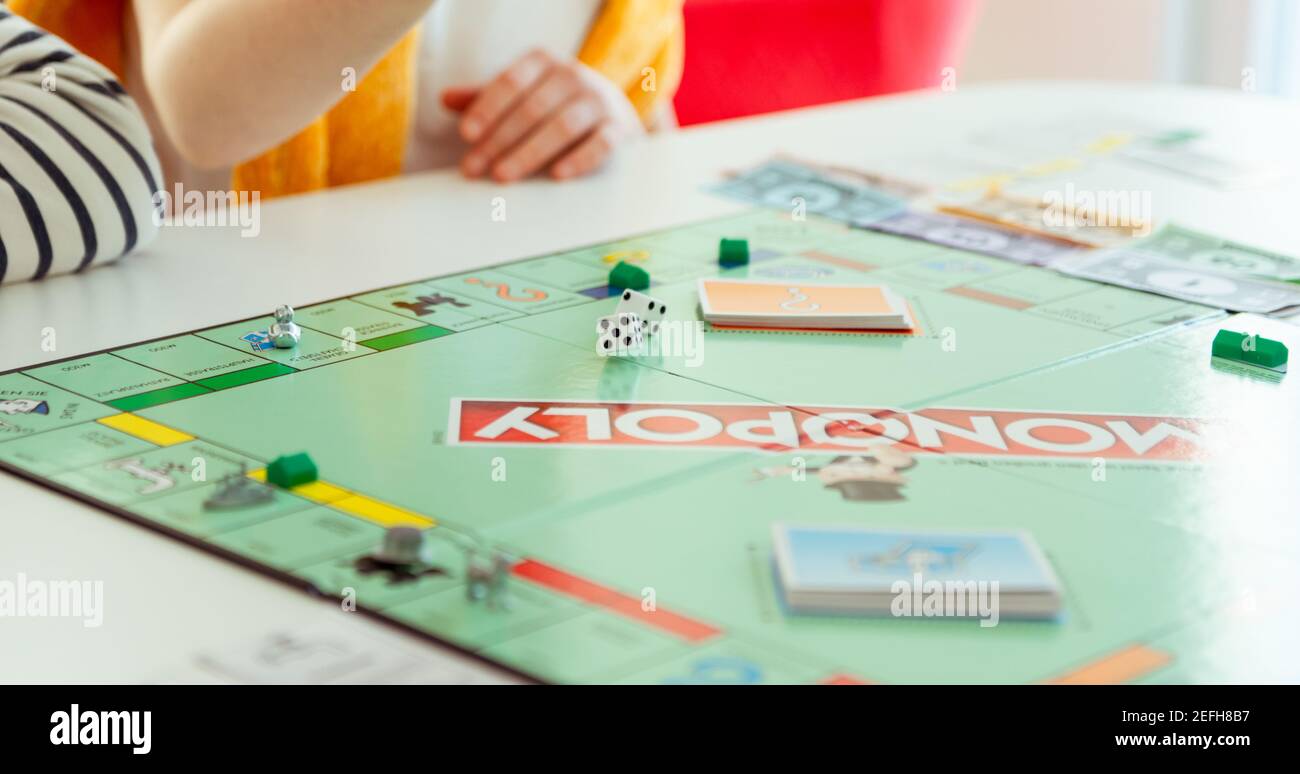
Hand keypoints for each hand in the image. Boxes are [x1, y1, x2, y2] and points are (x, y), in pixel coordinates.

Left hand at [441, 49, 642, 181]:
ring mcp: (598, 101)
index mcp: (543, 62)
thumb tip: (445, 99)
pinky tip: (556, 176)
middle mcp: (572, 76)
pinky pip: (599, 144)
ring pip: (562, 127)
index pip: (510, 82)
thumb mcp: (520, 94)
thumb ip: (485, 97)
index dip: (486, 108)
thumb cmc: (553, 104)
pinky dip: (578, 160)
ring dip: (529, 153)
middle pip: (531, 109)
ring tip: (503, 176)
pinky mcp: (618, 128)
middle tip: (473, 168)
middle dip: (499, 141)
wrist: (612, 112)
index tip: (465, 134)